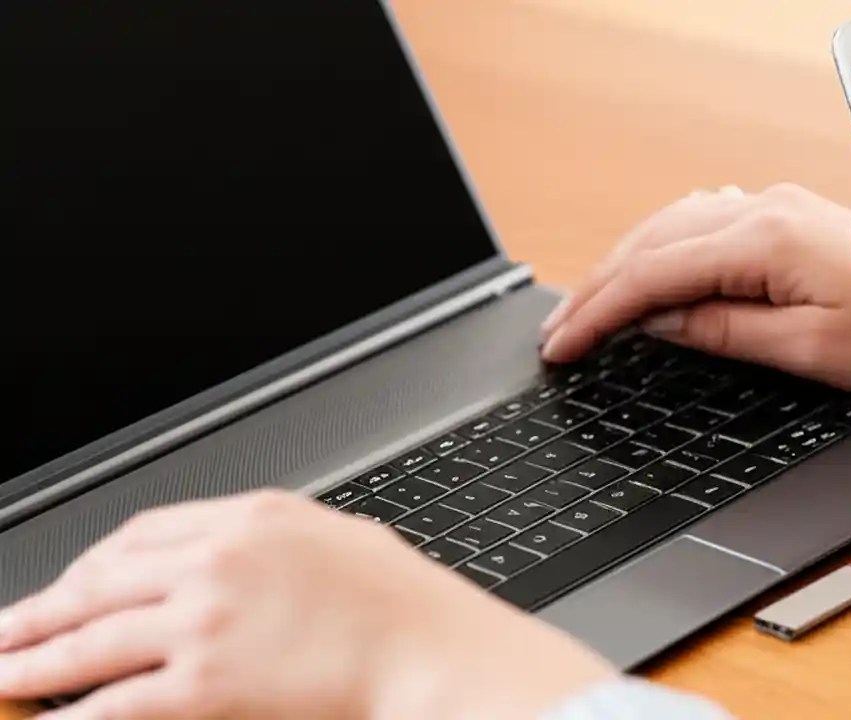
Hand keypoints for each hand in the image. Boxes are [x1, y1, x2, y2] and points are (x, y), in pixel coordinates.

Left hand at [0, 491, 614, 718]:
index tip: (70, 586)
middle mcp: (216, 560)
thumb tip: (225, 563)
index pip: (141, 533)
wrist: (429, 652)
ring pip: (91, 639)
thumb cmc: (403, 604)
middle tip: (6, 632)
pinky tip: (57, 719)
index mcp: (250, 517)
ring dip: (34, 661)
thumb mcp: (337, 540)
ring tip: (3, 676)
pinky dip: (77, 713)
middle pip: (100, 581)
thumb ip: (272, 544)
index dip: (91, 565)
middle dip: (41, 612)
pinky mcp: (205, 683)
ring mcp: (205, 620)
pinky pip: (117, 700)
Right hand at [539, 183, 850, 392]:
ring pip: (669, 227)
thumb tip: (657, 322)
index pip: (651, 275)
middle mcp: (758, 209)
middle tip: (558, 333)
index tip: (562, 345)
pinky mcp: (780, 215)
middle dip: (596, 288)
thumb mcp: (801, 348)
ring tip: (588, 307)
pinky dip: (660, 250)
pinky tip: (648, 269)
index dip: (598, 312)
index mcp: (760, 240)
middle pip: (649, 243)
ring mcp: (769, 205)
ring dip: (623, 266)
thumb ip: (719, 330)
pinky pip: (699, 223)